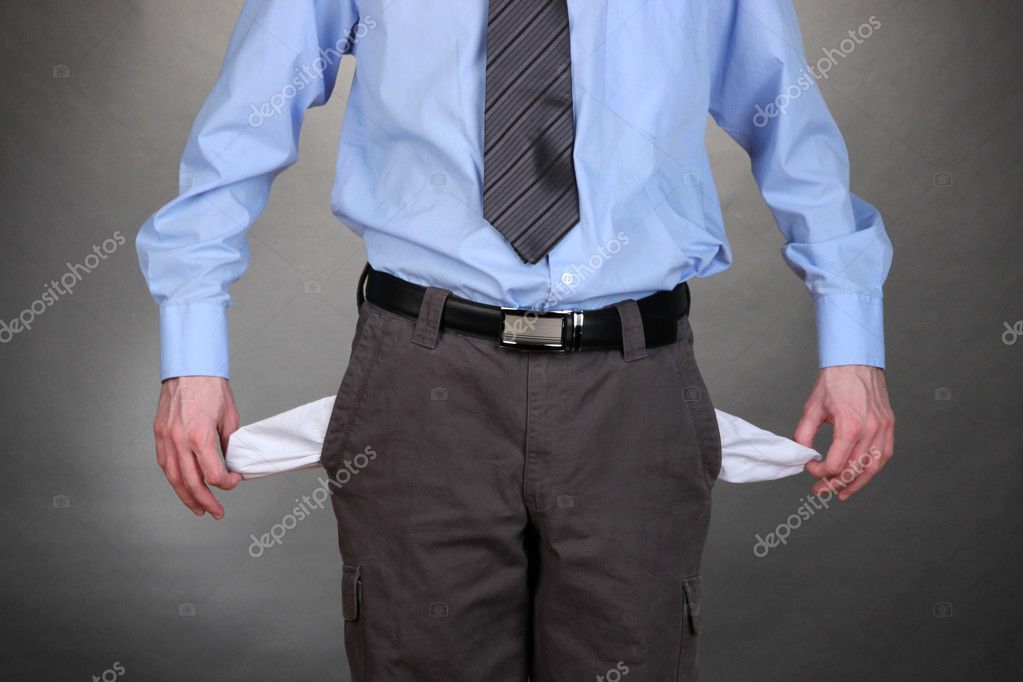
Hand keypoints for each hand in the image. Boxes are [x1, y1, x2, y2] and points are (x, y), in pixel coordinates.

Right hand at [153, 376, 242, 518]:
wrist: (191, 367)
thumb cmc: (212, 388)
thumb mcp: (230, 418)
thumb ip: (228, 444)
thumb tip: (230, 463)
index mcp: (200, 436)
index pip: (213, 474)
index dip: (228, 483)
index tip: (236, 480)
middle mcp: (180, 440)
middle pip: (192, 483)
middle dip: (206, 502)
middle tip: (216, 513)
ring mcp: (166, 438)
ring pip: (174, 478)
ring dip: (187, 496)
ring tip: (198, 509)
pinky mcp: (159, 434)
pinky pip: (165, 463)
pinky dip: (174, 478)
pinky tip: (183, 487)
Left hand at [795, 365, 893, 500]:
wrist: (854, 360)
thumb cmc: (834, 380)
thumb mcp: (812, 408)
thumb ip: (804, 434)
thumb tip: (802, 453)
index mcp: (849, 426)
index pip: (835, 464)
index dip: (819, 472)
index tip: (810, 467)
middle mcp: (870, 430)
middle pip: (854, 470)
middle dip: (835, 484)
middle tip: (820, 491)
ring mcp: (883, 428)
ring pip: (873, 467)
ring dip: (857, 483)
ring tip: (843, 493)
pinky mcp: (889, 424)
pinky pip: (884, 454)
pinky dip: (872, 468)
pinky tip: (861, 474)